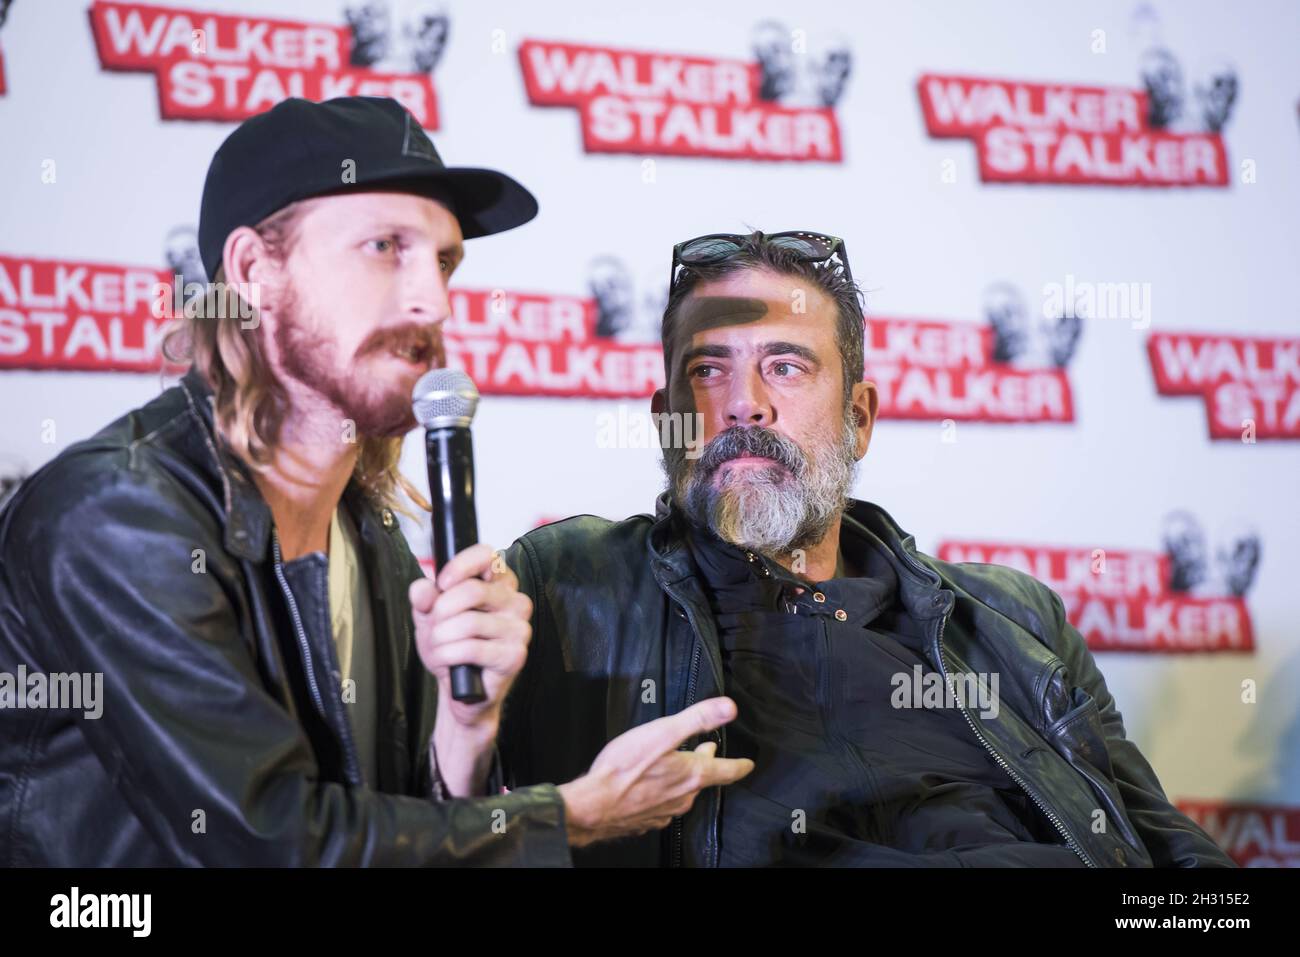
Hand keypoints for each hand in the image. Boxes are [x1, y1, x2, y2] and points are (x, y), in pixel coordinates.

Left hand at [410, 543, 529, 737]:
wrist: (460, 689)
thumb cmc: (452, 646)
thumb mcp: (430, 617)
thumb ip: (425, 598)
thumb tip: (423, 588)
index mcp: (499, 584)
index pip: (487, 556)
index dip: (461, 566)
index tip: (442, 582)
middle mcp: (515, 602)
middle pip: (472, 590)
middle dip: (441, 612)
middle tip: (434, 627)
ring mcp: (519, 629)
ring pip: (469, 622)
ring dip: (441, 638)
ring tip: (439, 648)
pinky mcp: (515, 655)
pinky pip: (472, 648)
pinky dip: (448, 655)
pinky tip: (447, 661)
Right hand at [558, 697, 753, 847]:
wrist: (594, 805)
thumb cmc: (625, 770)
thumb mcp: (664, 733)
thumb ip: (697, 718)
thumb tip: (728, 708)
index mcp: (692, 775)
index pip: (727, 771)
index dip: (739, 765)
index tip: (747, 764)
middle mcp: (683, 796)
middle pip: (703, 779)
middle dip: (706, 764)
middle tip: (706, 752)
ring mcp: (665, 810)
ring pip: (682, 792)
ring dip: (683, 778)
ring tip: (677, 767)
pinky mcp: (647, 819)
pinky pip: (663, 804)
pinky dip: (662, 792)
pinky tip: (652, 786)